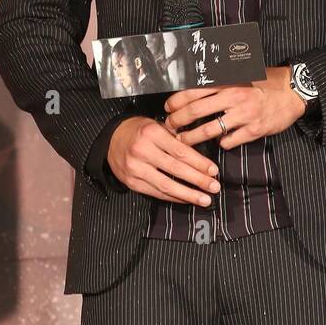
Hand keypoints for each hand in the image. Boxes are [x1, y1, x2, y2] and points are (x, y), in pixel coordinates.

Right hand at [107, 116, 221, 204]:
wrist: (110, 139)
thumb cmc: (139, 131)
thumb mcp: (156, 125)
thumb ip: (175, 138)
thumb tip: (200, 157)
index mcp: (152, 133)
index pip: (180, 151)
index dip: (199, 163)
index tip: (214, 171)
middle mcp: (142, 151)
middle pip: (176, 169)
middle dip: (198, 180)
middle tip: (215, 187)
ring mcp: (135, 169)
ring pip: (166, 185)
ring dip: (188, 194)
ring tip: (204, 199)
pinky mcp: (131, 183)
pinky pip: (156, 193)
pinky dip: (173, 198)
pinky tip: (186, 199)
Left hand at [163, 66, 305, 149]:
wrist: (293, 92)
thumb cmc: (265, 82)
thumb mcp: (242, 74)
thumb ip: (220, 80)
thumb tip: (192, 85)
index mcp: (228, 81)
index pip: (193, 90)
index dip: (176, 101)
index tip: (167, 108)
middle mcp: (233, 96)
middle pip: (196, 111)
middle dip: (178, 121)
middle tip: (170, 127)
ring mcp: (244, 114)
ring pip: (210, 129)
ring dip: (192, 138)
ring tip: (183, 142)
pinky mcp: (254, 129)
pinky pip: (230, 140)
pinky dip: (222, 143)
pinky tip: (219, 143)